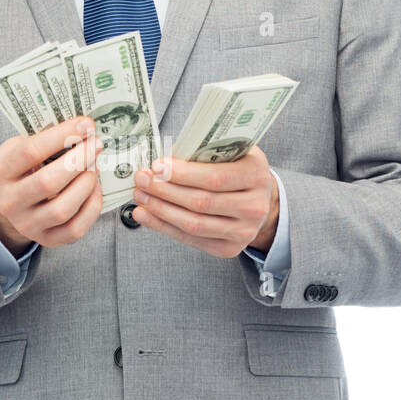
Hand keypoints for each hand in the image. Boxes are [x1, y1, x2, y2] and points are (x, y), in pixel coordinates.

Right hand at [0, 116, 103, 254]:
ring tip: (94, 166)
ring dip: (86, 183)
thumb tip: (81, 129)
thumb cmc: (21, 168)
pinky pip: (75, 228)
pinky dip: (91, 206)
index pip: (30, 152)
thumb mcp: (17, 148)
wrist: (10, 202)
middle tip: (96, 144)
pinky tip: (94, 188)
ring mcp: (28, 224)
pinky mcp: (47, 239)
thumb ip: (42, 137)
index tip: (84, 124)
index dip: (61, 135)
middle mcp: (10, 202)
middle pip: (48, 182)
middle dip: (79, 160)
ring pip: (63, 208)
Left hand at [130, 145, 277, 258]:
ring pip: (193, 224)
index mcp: (256, 175)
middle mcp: (254, 207)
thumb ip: (203, 152)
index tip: (157, 167)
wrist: (259, 199)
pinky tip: (148, 215)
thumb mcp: (230, 150)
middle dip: (164, 190)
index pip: (215, 178)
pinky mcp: (230, 248)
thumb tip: (163, 161)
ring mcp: (244, 231)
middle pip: (201, 202)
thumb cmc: (239, 169)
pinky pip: (191, 239)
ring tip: (141, 196)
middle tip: (142, 180)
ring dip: (160, 210)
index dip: (182, 174)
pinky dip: (164, 227)